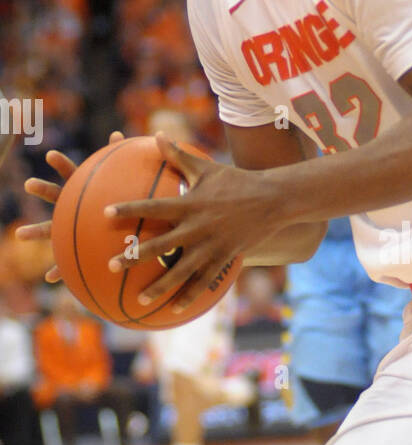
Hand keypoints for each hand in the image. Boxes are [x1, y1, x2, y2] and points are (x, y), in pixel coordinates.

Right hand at [18, 131, 124, 281]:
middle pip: (55, 196)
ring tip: (20, 233)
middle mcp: (70, 206)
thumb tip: (119, 134)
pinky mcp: (73, 247)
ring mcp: (67, 226)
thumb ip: (116, 159)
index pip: (70, 174)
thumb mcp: (117, 182)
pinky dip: (58, 270)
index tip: (51, 155)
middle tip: (29, 183)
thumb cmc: (114, 202)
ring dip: (35, 230)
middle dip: (43, 189)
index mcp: (82, 191)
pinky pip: (64, 261)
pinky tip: (50, 279)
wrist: (114, 230)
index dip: (61, 164)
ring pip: (50, 228)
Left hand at [106, 133, 285, 311]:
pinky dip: (190, 296)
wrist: (273, 200)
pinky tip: (175, 310)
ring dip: (159, 286)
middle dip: (134, 256)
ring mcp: (211, 246)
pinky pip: (205, 281)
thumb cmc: (237, 181)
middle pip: (160, 246)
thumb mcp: (206, 167)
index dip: (129, 209)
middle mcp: (197, 228)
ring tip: (139, 299)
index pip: (153, 207)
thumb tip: (156, 134)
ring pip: (181, 271)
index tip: (106, 214)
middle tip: (111, 265)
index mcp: (190, 204)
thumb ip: (178, 155)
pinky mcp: (225, 259)